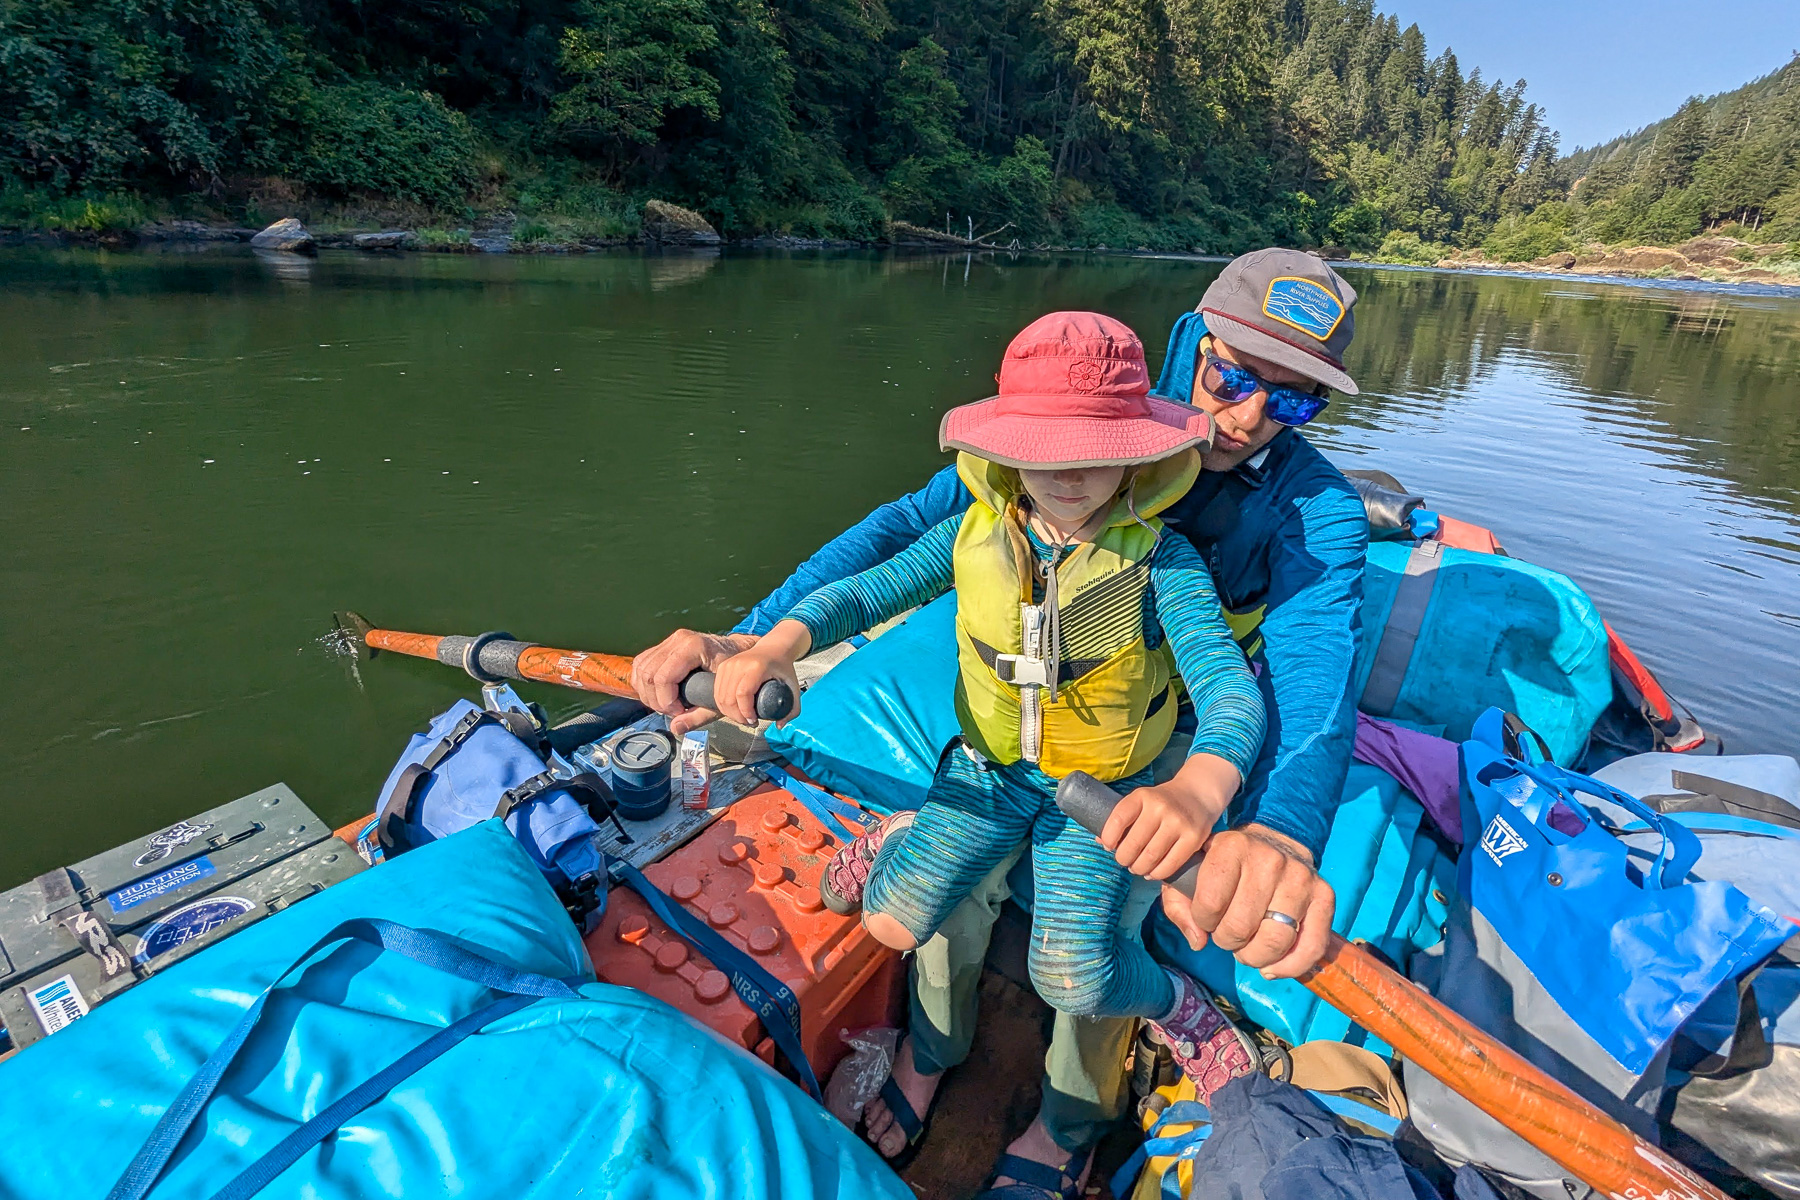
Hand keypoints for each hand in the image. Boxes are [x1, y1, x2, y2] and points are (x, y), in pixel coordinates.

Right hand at [630, 629, 760, 734]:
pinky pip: (641, 665)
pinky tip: (657, 695)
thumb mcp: (720, 697)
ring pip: (641, 670)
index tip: (679, 712)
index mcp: (693, 647)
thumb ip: (699, 715)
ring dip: (648, 694)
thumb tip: (676, 728)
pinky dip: (643, 684)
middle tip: (673, 711)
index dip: (666, 701)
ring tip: (666, 704)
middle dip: (656, 700)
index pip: (663, 677)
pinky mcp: (662, 646)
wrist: (736, 653)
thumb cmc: (731, 674)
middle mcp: (678, 640)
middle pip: (648, 675)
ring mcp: (669, 641)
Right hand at [709, 619, 810, 726]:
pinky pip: (717, 691)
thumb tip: (779, 726)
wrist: (773, 649)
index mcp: (756, 667)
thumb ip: (792, 710)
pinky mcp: (723, 666)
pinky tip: (733, 709)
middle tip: (749, 722)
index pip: (743, 693)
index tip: (754, 720)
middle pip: (729, 698)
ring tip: (742, 717)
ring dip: (729, 712)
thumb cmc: (782, 668)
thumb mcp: (794, 688)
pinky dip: (723, 704)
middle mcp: (739, 664)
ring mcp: (729, 664)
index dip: (745, 711)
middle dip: (737, 716)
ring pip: (721, 696)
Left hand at [1099, 753, 1238, 878]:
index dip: (1108, 837)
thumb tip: (1100, 841)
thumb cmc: (1162, 802)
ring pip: (1150, 857)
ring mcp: (1178, 822)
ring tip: (1137, 868)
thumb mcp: (1141, 801)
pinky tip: (1152, 873)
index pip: (1118, 819)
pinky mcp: (1193, 838)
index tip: (1108, 846)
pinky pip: (1170, 864)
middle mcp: (1160, 807)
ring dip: (1139, 868)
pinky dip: (1157, 874)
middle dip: (1124, 858)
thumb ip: (1122, 818)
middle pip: (1134, 844)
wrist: (1198, 794)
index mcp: (1142, 796)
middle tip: (1125, 861)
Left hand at [1159, 824, 1334, 978]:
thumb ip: (1180, 905)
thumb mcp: (1191, 871)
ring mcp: (1301, 878)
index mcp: (1232, 848)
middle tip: (1228, 935)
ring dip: (1255, 957)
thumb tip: (1198, 942)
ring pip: (1275, 941)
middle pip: (1242, 927)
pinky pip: (1312, 947)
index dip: (1203, 921)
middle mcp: (1269, 860)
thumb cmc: (1226, 864)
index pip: (1211, 904)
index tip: (1207, 918)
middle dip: (1228, 941)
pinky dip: (1290, 967)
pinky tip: (1272, 967)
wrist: (1273, 839)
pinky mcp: (1324, 896)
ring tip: (1248, 947)